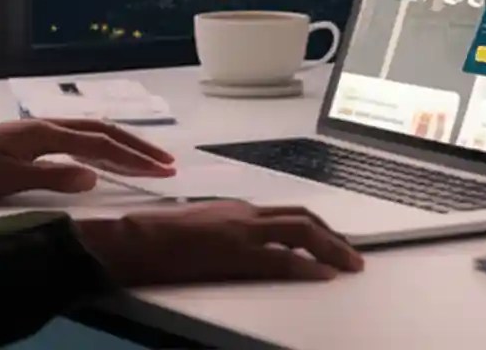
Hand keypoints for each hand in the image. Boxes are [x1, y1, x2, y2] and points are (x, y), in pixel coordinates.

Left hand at [0, 119, 175, 199]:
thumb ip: (51, 177)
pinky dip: (101, 149)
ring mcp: (38, 132)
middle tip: (168, 164)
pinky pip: (77, 141)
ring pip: (92, 134)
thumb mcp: (7, 178)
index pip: (101, 144)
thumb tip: (95, 177)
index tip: (162, 171)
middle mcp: (47, 127)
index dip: (134, 158)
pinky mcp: (30, 141)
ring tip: (148, 161)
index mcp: (45, 134)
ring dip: (122, 147)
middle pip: (103, 132)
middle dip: (138, 147)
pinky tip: (106, 161)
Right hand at [76, 201, 364, 285]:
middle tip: (353, 256)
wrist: (133, 240)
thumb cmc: (156, 238)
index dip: (317, 228)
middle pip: (301, 219)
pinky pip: (280, 261)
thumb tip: (247, 249)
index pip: (287, 215)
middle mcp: (244, 216)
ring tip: (349, 264)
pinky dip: (306, 267)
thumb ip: (227, 234)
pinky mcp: (233, 255)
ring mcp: (240, 233)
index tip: (334, 242)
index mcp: (235, 211)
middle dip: (332, 236)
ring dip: (330, 248)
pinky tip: (323, 275)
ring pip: (299, 232)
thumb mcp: (200, 228)